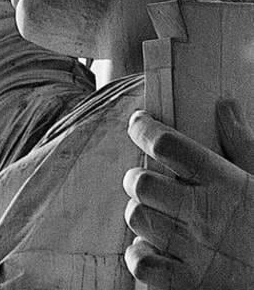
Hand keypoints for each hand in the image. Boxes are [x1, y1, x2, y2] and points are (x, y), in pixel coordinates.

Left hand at [123, 101, 253, 287]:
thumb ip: (241, 143)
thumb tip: (224, 106)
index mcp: (223, 183)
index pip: (167, 145)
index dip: (144, 129)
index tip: (139, 124)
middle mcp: (204, 214)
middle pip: (142, 183)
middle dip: (137, 178)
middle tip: (145, 179)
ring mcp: (195, 252)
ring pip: (139, 219)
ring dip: (140, 213)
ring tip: (152, 212)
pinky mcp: (189, 284)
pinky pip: (143, 264)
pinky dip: (140, 254)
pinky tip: (152, 247)